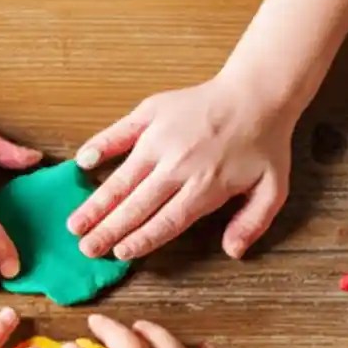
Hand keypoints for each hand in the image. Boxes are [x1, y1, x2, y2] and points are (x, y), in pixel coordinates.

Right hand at [68, 74, 295, 260]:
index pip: (166, 221)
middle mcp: (178, 164)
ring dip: (96, 202)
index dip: (141, 239)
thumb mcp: (273, 189)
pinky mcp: (151, 113)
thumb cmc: (263, 144)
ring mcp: (161, 138)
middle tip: (85, 248)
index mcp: (206, 185)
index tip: (119, 254)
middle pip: (137, 205)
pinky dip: (100, 146)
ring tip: (74, 223)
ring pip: (123, 177)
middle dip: (108, 230)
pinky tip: (81, 163)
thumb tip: (232, 251)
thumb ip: (253, 223)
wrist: (256, 93)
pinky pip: (119, 132)